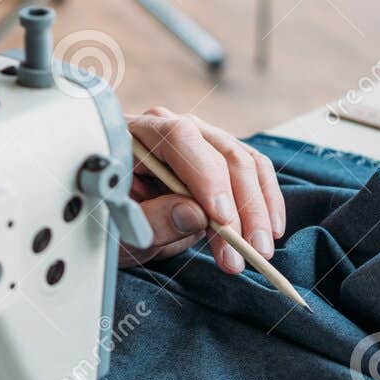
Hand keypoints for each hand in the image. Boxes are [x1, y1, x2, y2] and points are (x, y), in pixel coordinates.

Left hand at [120, 107, 286, 273]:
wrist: (111, 216)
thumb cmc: (108, 216)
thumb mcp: (118, 226)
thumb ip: (152, 219)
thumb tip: (194, 214)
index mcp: (135, 132)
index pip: (179, 139)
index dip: (205, 176)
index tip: (220, 218)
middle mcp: (172, 127)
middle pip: (220, 153)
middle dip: (240, 207)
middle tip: (247, 251)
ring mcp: (200, 140)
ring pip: (244, 164)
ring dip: (257, 210)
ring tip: (259, 251)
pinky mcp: (220, 159)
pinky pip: (254, 172)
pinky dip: (265, 202)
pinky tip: (271, 230)